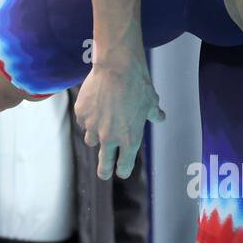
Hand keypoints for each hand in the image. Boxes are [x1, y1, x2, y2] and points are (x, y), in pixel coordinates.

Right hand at [73, 50, 164, 180]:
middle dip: (104, 171)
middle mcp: (110, 138)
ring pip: (91, 141)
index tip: (121, 171)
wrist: (117, 68)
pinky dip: (87, 118)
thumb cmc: (138, 85)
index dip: (123, 170)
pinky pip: (83, 122)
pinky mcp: (81, 114)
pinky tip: (94, 107)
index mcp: (130, 139)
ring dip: (96, 137)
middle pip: (104, 164)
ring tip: (101, 125)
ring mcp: (93, 127)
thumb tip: (160, 117)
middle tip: (104, 174)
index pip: (124, 166)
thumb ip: (154, 114)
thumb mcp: (151, 102)